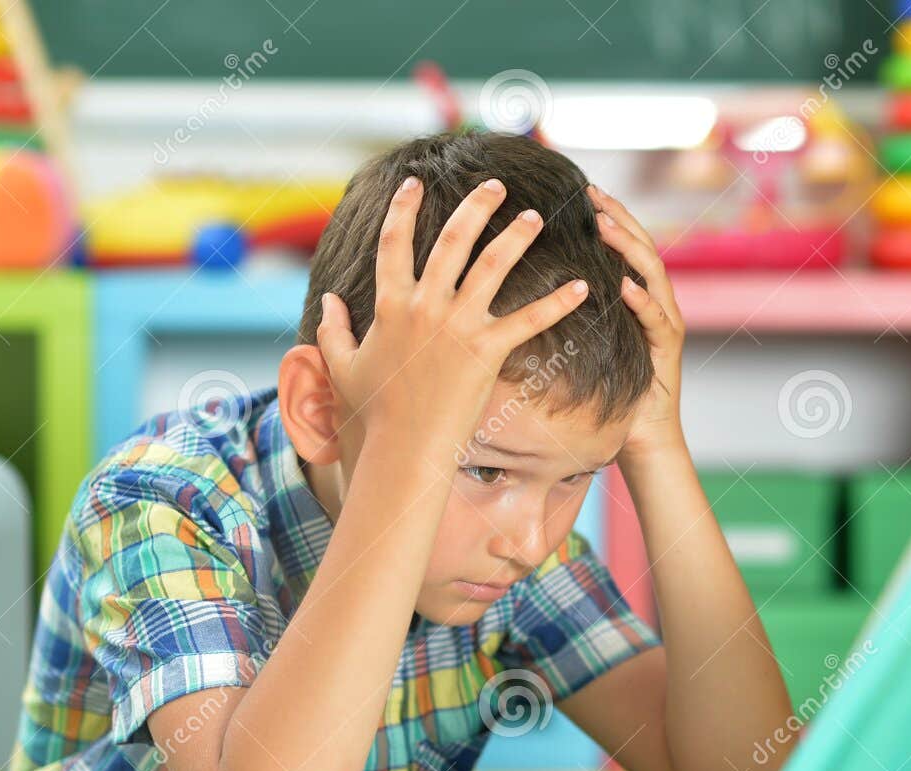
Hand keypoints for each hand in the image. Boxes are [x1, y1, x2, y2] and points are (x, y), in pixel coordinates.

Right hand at [317, 176, 591, 461]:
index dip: (402, 209)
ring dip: (517, 237)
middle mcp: (425, 305)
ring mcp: (457, 325)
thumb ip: (333, 330)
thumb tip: (329, 301)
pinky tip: (582, 287)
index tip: (414, 183)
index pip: (394, 243)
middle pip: (452, 239)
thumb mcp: (343, 367)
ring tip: (536, 217)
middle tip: (496, 185)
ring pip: (492, 266)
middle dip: (475, 206)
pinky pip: (529, 320)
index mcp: (390, 304)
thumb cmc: (374, 413)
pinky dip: (557, 303)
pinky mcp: (487, 351)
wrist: (403, 447)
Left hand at [588, 184, 685, 459]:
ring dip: (628, 249)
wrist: (641, 435)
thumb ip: (575, 312)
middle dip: (619, 218)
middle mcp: (657, 302)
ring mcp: (666, 324)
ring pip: (653, 275)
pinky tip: (625, 286)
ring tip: (605, 227)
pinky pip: (656, 320)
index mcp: (638, 297)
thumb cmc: (610, 389)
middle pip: (642, 248)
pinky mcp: (669, 350)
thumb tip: (534, 286)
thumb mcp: (589, 341)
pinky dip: (642, 301)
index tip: (583, 191)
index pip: (625, 245)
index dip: (609, 216)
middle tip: (593, 194)